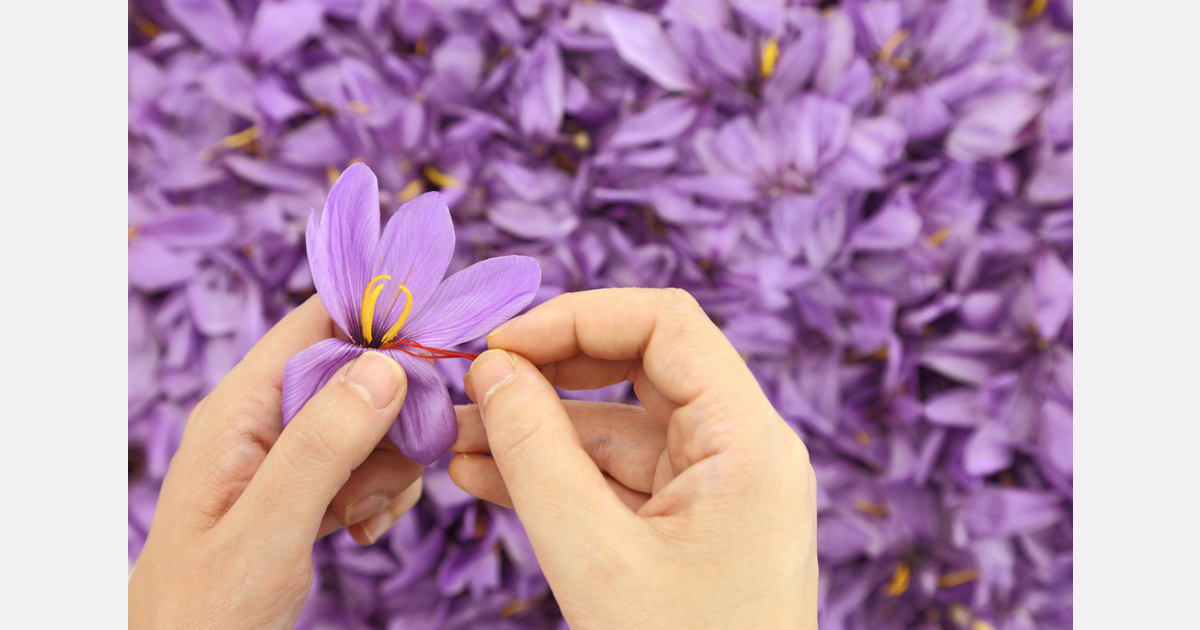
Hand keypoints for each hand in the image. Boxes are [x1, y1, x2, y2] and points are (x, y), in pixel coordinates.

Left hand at [129, 297, 423, 628]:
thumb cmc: (204, 613)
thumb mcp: (266, 530)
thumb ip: (321, 447)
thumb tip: (384, 366)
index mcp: (239, 410)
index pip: (317, 322)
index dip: (381, 322)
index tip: (435, 351)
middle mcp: (263, 421)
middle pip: (360, 373)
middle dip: (394, 417)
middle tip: (383, 475)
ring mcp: (285, 458)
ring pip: (374, 424)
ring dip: (389, 467)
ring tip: (361, 515)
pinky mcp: (305, 491)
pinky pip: (368, 467)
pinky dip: (382, 494)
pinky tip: (364, 530)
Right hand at [448, 288, 817, 628]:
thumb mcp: (592, 555)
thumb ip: (534, 452)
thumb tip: (489, 370)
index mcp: (749, 441)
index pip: (665, 324)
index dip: (576, 317)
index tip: (498, 345)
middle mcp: (743, 451)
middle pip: (639, 368)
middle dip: (547, 372)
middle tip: (467, 385)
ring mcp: (717, 490)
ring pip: (618, 429)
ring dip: (537, 430)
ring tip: (453, 440)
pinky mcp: (689, 527)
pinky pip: (617, 479)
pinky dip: (556, 475)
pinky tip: (484, 475)